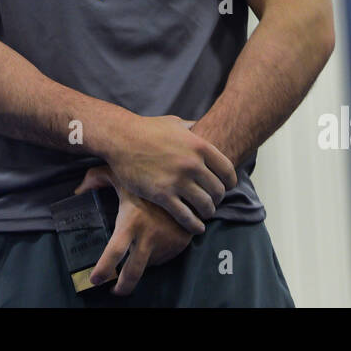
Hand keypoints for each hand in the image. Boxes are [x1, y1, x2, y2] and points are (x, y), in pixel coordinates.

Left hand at [75, 165, 193, 295]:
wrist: (185, 181)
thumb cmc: (147, 179)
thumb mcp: (122, 175)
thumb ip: (97, 178)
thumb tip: (76, 191)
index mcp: (130, 221)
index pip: (114, 252)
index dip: (103, 269)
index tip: (94, 280)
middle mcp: (147, 236)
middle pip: (132, 273)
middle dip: (122, 288)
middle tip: (115, 291)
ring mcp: (165, 242)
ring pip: (148, 265)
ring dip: (140, 264)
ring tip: (137, 252)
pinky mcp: (179, 245)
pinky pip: (163, 258)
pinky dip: (156, 254)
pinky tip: (156, 240)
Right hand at [101, 115, 237, 234]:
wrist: (120, 138)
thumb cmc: (147, 129)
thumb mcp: (175, 123)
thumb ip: (192, 128)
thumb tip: (202, 127)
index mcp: (199, 146)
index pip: (227, 170)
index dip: (230, 182)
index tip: (227, 187)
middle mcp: (192, 164)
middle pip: (218, 190)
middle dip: (218, 198)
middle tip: (213, 201)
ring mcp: (177, 180)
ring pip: (205, 205)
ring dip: (207, 212)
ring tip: (204, 213)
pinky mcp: (162, 195)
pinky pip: (185, 216)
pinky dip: (194, 225)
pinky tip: (196, 228)